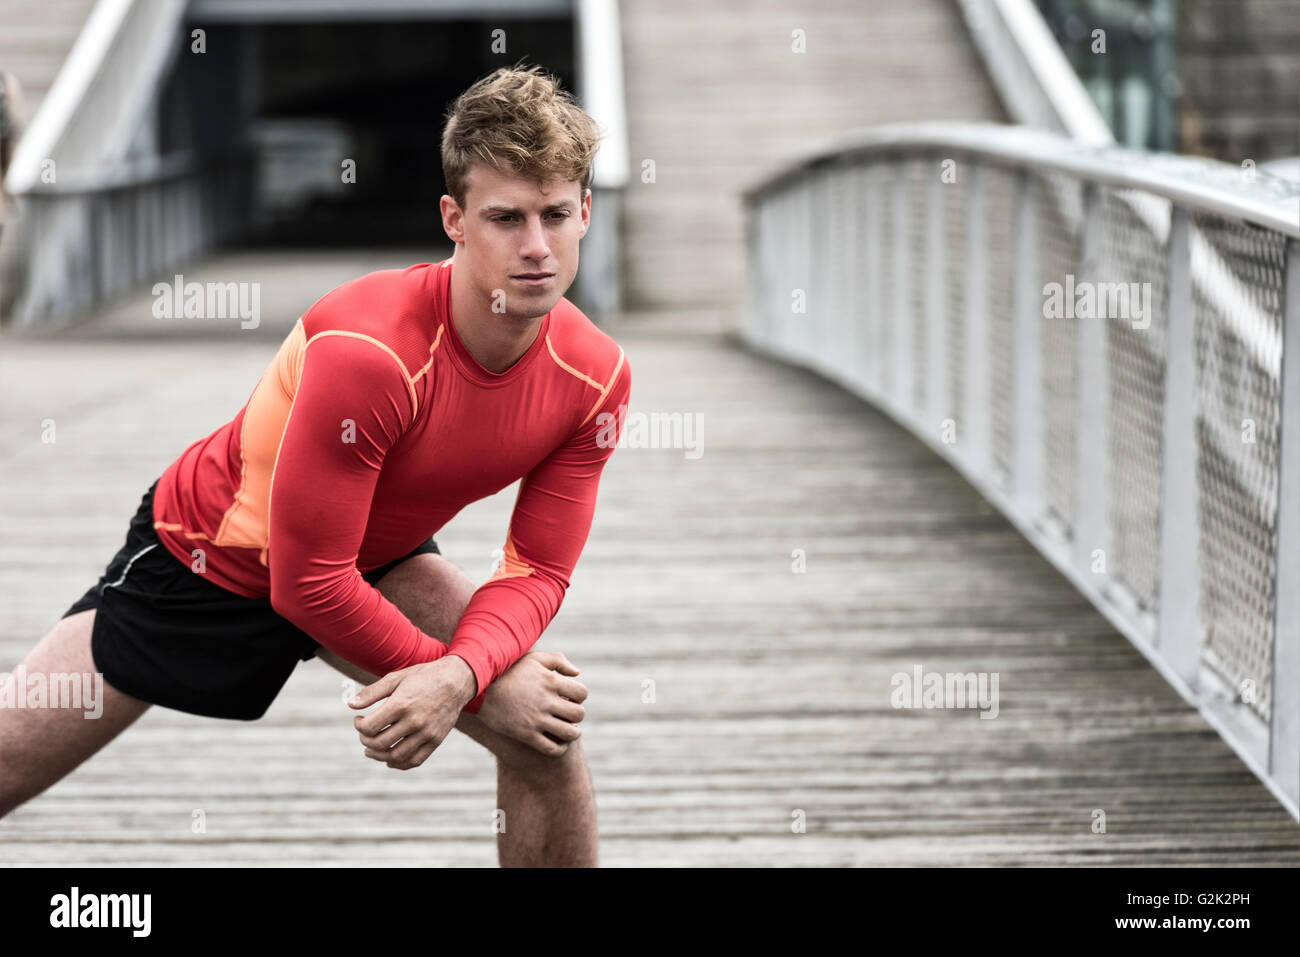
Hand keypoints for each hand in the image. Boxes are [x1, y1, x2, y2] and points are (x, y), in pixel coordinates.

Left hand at [349, 656, 475, 769]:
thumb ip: (372, 692)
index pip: (370, 726)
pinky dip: (399, 764)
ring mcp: (427, 733)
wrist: (456, 680)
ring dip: (378, 755)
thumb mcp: (396, 678)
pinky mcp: (436, 740)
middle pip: (380, 743)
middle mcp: (414, 721)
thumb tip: (350, 705)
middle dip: (365, 740)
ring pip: (395, 756)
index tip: (358, 719)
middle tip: (364, 733)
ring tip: (371, 749)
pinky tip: (389, 758)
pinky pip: (415, 760)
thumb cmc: (423, 676)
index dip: (359, 725)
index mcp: (401, 704)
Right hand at [478, 651, 587, 756]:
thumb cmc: (508, 672)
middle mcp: (546, 701)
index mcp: (550, 681)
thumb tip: (577, 673)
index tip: (571, 697)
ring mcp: (536, 719)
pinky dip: (561, 748)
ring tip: (567, 729)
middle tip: (569, 714)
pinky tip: (559, 742)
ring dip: (573, 733)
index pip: (581, 693)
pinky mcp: (526, 735)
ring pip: (569, 733)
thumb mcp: (532, 658)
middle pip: (578, 714)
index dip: (580, 696)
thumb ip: (558, 660)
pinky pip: (552, 749)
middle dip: (577, 715)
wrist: (479, 690)